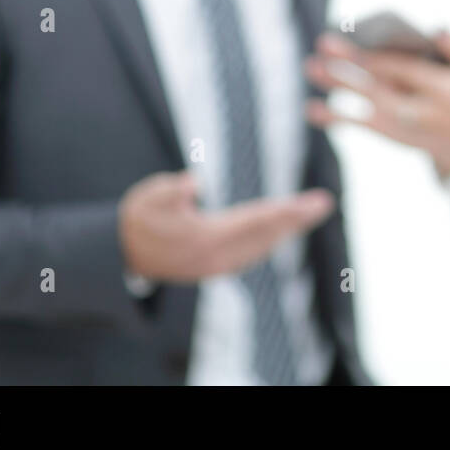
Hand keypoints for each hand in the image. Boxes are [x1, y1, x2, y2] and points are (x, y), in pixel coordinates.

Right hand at [118, 170, 333, 282]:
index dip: (282, 211)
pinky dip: (273, 238)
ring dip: (289, 229)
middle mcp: (218, 257)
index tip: (306, 203)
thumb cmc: (139, 218)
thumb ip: (169, 190)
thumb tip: (192, 182)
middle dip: (296, 219)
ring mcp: (218, 266)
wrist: (124, 254)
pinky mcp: (217, 267)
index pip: (253, 221)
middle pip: (265, 235)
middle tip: (325, 203)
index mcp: (205, 238)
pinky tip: (287, 228)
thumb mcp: (147, 198)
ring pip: (263, 245)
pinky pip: (254, 252)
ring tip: (313, 211)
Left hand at [303, 29, 449, 153]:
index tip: (339, 41)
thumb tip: (432, 30)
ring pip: (372, 112)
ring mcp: (420, 131)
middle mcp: (426, 114)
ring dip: (341, 98)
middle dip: (345, 74)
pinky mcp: (418, 141)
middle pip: (377, 90)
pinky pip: (379, 131)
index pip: (395, 70)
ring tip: (313, 85)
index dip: (365, 56)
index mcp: (443, 91)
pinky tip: (326, 113)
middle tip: (315, 56)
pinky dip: (352, 121)